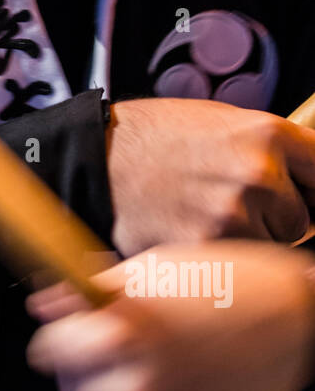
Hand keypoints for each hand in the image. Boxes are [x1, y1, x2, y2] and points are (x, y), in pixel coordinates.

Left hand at [27, 241, 314, 390]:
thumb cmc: (223, 279)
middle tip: (126, 349)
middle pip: (84, 390)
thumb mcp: (153, 270)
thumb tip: (42, 302)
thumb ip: (90, 291)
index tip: (66, 335)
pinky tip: (191, 386)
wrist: (297, 313)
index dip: (57, 339)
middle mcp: (142, 385)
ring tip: (162, 367)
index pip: (50, 352)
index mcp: (121, 336)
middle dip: (96, 369)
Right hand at [107, 98, 314, 255]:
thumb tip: (306, 179)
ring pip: (269, 248)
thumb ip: (271, 151)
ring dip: (246, 242)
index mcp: (267, 134)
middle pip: (302, 219)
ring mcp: (234, 215)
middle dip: (275, 219)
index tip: (309, 198)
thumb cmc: (153, 140)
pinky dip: (218, 258)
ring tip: (203, 216)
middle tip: (232, 203)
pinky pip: (235, 267)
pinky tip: (189, 230)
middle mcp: (258, 174)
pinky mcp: (209, 249)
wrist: (97, 159)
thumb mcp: (221, 123)